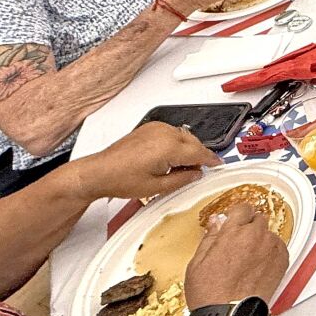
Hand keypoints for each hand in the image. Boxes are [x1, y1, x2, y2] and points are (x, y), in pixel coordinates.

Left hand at [68, 123, 218, 202]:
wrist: (98, 172)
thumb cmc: (120, 179)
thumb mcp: (156, 187)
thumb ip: (182, 180)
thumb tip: (196, 174)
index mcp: (169, 147)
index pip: (200, 152)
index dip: (211, 160)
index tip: (217, 165)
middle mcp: (164, 133)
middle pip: (194, 142)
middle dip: (199, 156)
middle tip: (197, 172)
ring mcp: (156, 128)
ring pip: (184, 136)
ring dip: (188, 149)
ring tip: (180, 168)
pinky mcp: (149, 128)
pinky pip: (172, 133)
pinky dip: (176, 143)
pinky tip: (170, 158)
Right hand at [184, 203, 287, 309]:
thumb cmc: (210, 293)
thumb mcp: (198, 261)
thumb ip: (210, 237)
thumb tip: (217, 222)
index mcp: (233, 232)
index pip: (242, 208)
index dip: (237, 216)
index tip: (235, 222)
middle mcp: (255, 236)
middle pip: (258, 219)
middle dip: (249, 228)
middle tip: (238, 245)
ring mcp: (271, 248)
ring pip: (269, 234)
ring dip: (261, 241)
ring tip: (247, 261)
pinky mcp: (282, 262)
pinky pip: (279, 248)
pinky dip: (271, 253)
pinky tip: (257, 267)